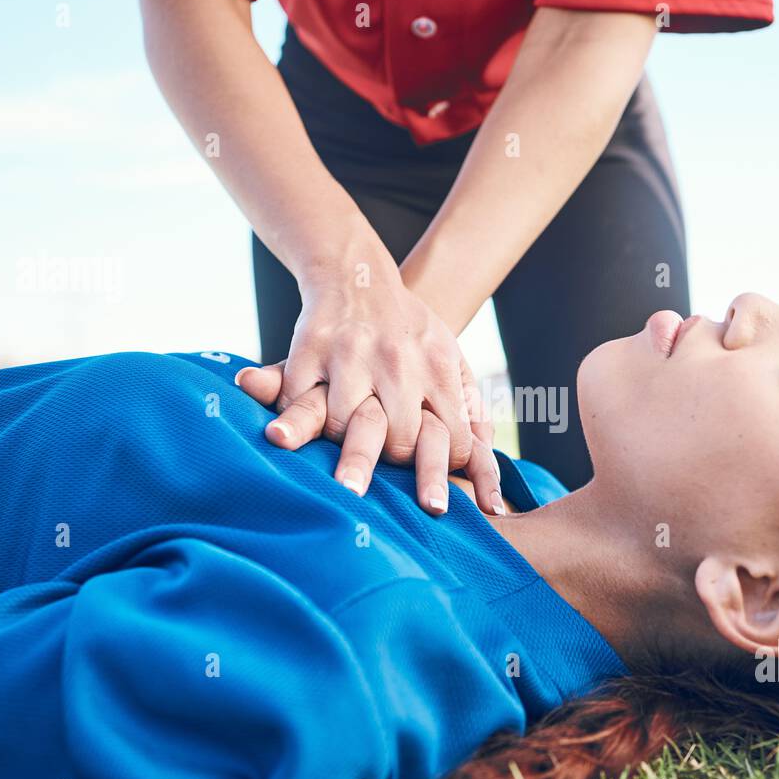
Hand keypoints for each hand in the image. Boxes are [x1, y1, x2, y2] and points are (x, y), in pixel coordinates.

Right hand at [236, 265, 499, 515]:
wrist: (358, 276)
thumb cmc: (412, 332)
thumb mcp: (451, 359)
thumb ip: (471, 412)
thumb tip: (487, 473)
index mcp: (440, 367)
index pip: (453, 439)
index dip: (442, 473)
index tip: (434, 502)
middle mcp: (399, 362)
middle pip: (402, 440)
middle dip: (396, 468)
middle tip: (391, 493)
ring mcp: (352, 354)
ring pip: (349, 425)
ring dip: (345, 451)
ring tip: (344, 476)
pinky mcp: (310, 349)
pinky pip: (300, 400)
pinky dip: (294, 422)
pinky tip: (291, 440)